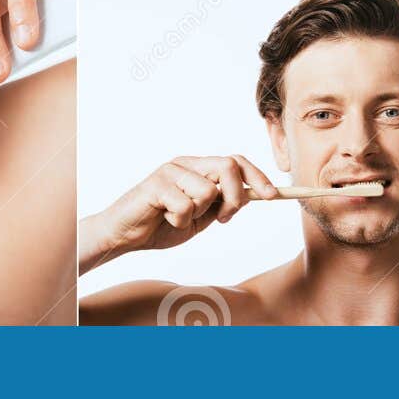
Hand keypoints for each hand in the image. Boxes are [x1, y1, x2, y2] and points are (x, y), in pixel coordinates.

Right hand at [79, 155, 279, 273]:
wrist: (125, 236)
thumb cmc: (162, 225)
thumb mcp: (201, 216)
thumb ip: (223, 203)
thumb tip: (257, 194)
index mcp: (199, 169)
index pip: (236, 162)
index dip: (258, 177)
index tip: (273, 196)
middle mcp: (186, 164)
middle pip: (229, 166)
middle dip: (236, 197)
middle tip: (222, 218)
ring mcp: (170, 171)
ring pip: (208, 191)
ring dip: (198, 214)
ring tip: (178, 218)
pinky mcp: (155, 184)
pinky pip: (185, 205)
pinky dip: (179, 220)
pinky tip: (165, 219)